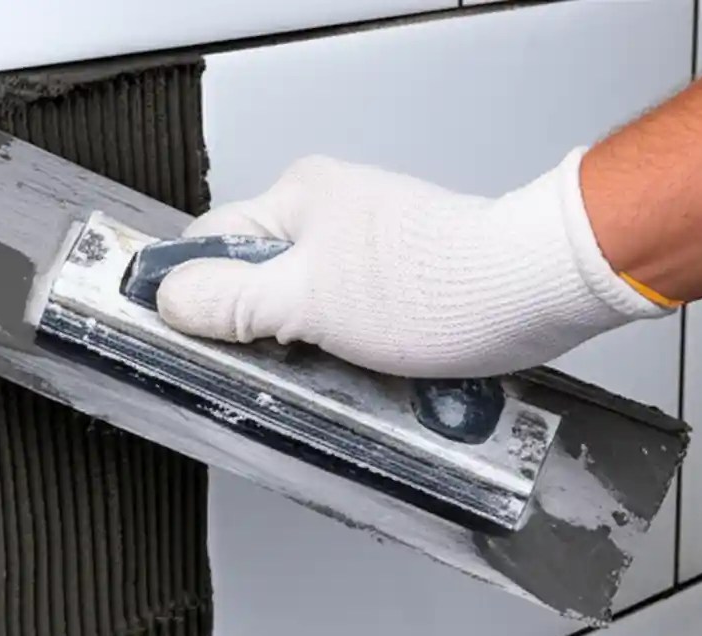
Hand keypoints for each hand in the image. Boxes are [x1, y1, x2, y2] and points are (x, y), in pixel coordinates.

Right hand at [155, 149, 670, 377]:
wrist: (531, 293)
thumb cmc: (433, 286)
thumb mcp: (306, 300)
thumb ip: (230, 302)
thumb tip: (170, 298)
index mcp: (297, 197)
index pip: (210, 242)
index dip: (194, 293)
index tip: (192, 340)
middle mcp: (328, 212)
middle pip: (255, 278)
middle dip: (254, 329)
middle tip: (267, 366)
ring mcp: (364, 246)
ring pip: (299, 304)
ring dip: (301, 345)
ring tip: (322, 371)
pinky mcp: (396, 280)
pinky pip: (342, 317)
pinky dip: (341, 349)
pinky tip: (355, 371)